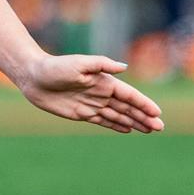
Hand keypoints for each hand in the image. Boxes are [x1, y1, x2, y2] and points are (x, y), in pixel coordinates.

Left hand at [14, 54, 163, 133]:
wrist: (34, 76)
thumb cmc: (56, 67)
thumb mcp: (80, 63)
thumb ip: (102, 65)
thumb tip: (124, 68)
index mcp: (104, 81)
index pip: (129, 95)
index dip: (143, 104)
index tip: (157, 114)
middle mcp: (101, 93)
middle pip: (128, 107)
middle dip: (144, 117)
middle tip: (160, 128)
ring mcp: (92, 104)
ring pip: (119, 115)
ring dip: (134, 122)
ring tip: (150, 130)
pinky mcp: (82, 113)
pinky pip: (103, 121)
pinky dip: (116, 125)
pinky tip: (128, 129)